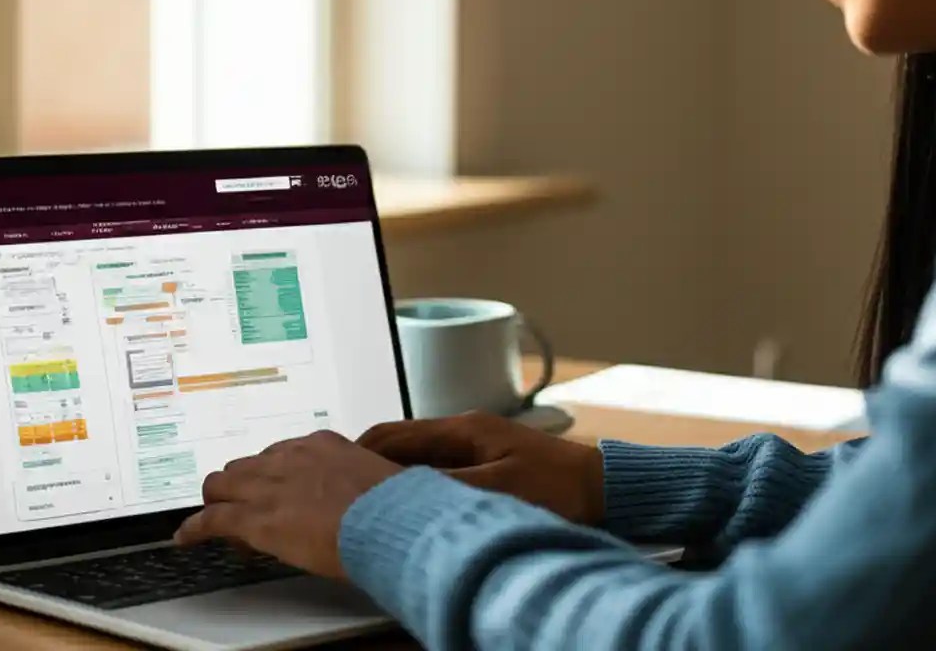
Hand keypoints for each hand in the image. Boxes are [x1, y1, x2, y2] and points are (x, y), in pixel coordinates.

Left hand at [174, 430, 402, 578]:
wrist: (387, 519)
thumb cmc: (394, 505)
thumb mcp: (378, 479)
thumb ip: (361, 480)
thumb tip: (368, 495)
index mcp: (321, 444)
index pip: (283, 454)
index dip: (276, 475)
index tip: (279, 489)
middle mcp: (289, 457)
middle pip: (248, 465)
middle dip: (243, 484)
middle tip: (246, 504)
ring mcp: (268, 485)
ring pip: (223, 484)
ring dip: (219, 500)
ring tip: (214, 515)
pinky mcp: (254, 517)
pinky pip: (212, 519)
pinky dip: (195, 529)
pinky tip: (186, 537)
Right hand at [358, 412, 604, 525]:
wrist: (606, 487)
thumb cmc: (560, 487)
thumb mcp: (499, 492)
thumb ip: (448, 488)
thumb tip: (399, 491)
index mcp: (463, 429)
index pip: (391, 434)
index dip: (355, 452)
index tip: (329, 471)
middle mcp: (463, 431)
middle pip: (397, 444)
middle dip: (364, 464)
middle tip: (335, 489)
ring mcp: (474, 446)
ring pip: (414, 458)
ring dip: (388, 476)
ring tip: (362, 501)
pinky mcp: (485, 463)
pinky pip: (434, 470)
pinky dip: (413, 484)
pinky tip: (405, 507)